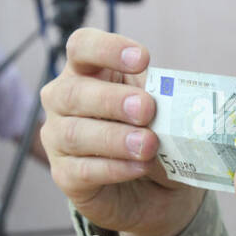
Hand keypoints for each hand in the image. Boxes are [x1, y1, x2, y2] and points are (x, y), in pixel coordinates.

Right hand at [40, 29, 204, 235]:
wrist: (156, 189)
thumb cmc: (154, 135)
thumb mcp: (163, 111)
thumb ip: (163, 100)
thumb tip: (177, 99)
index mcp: (87, 72)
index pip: (82, 47)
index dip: (108, 49)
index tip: (143, 59)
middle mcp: (63, 101)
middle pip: (72, 92)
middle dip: (111, 100)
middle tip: (147, 109)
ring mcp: (58, 139)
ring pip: (74, 133)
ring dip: (115, 138)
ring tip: (149, 145)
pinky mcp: (65, 176)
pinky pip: (83, 170)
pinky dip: (115, 168)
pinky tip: (140, 167)